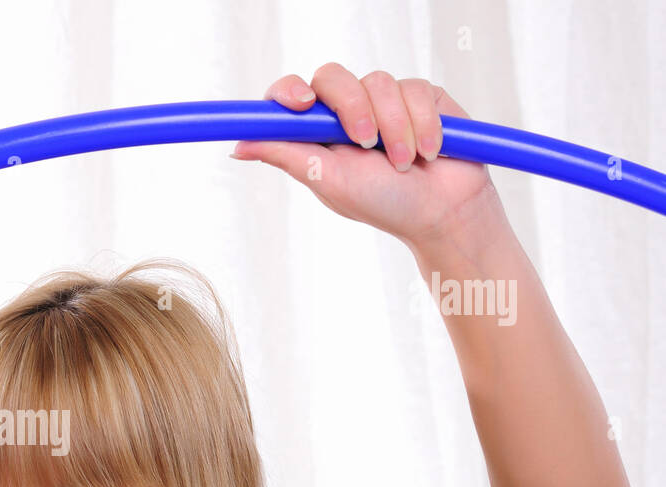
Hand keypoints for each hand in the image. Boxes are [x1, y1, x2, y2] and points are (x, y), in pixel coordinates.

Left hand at [231, 63, 499, 248]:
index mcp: (319, 131)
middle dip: (352, 107)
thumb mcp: (329, 181)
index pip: (292, 95)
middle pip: (332, 76)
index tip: (300, 104)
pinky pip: (416, 89)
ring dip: (394, 129)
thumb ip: (287, 156)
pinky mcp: (422, 95)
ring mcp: (385, 100)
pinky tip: (430, 152)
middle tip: (366, 143)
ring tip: (405, 163)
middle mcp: (348, 110)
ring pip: (379, 82)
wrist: (443, 212)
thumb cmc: (383, 203)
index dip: (288, 91)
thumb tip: (239, 145)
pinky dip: (424, 125)